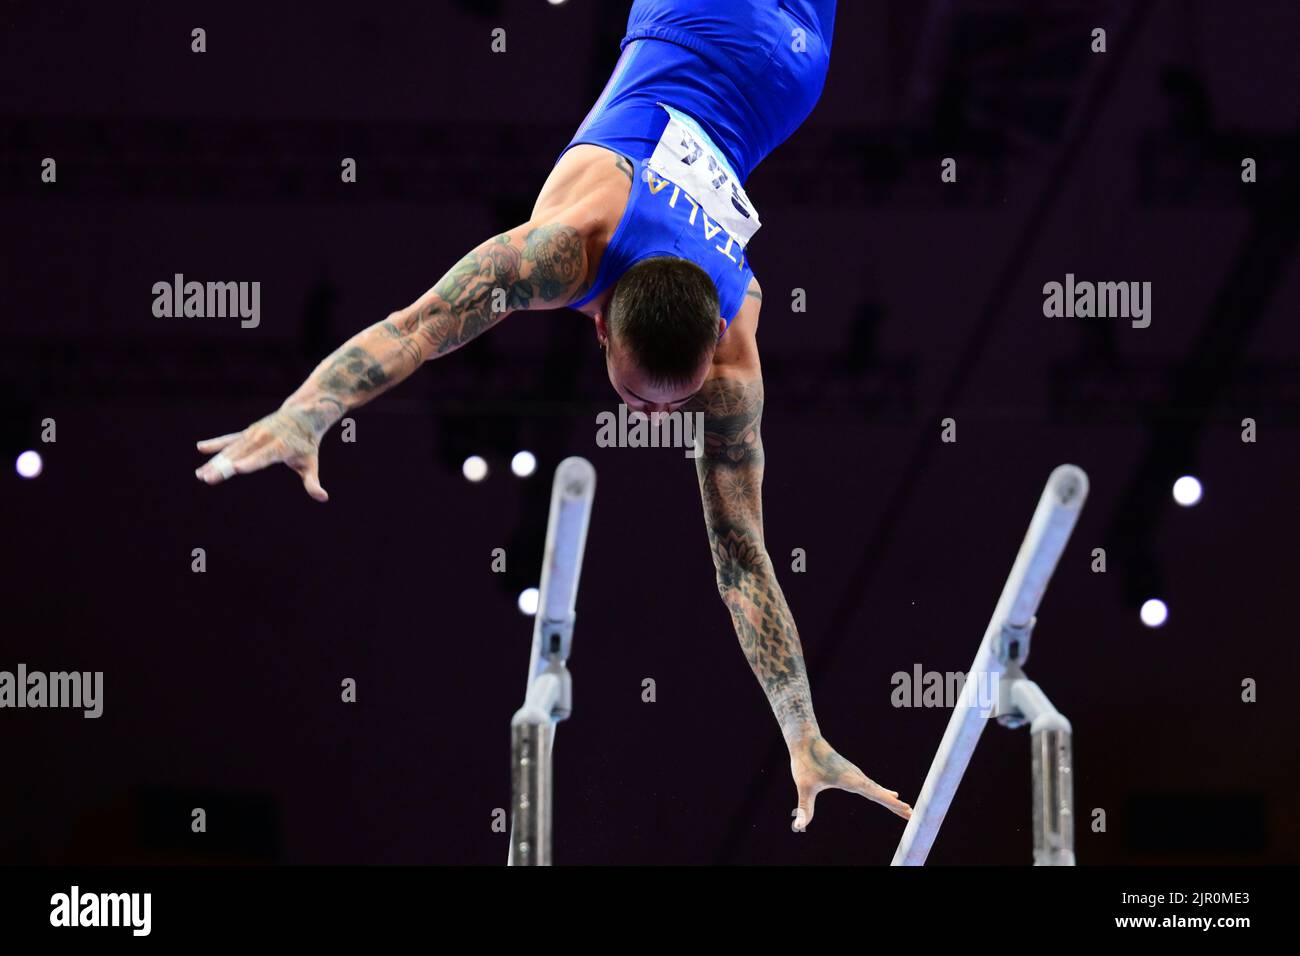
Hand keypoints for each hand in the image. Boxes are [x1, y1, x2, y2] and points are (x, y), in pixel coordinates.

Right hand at [195, 406, 328, 500]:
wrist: (303, 414)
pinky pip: (229, 439)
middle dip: (223, 467)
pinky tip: (201, 448)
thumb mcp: (311, 462)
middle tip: (208, 479)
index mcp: (280, 446)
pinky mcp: (247, 432)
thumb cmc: (307, 443)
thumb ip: (313, 481)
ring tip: (200, 475)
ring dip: (215, 462)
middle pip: (241, 455)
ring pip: (231, 449)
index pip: (263, 457)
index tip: (235, 469)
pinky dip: (216, 443)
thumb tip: (323, 498)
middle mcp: (264, 438)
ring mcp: (253, 434)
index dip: (250, 463)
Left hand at [788, 735, 910, 830]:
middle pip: (880, 793)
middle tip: (912, 814)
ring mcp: (855, 773)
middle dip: (895, 805)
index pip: (874, 794)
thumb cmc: (805, 762)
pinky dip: (882, 792)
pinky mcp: (851, 772)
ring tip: (905, 808)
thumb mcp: (804, 786)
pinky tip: (890, 794)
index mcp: (850, 779)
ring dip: (891, 800)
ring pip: (877, 789)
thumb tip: (798, 826)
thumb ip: (805, 807)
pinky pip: (871, 785)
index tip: (906, 809)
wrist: (805, 739)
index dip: (890, 803)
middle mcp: (856, 776)